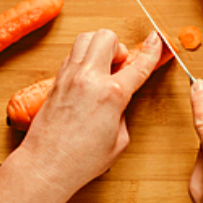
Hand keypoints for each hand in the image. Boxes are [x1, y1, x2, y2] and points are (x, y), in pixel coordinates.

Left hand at [18, 28, 162, 200]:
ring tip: (102, 67)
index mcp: (111, 94)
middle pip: (106, 37)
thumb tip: (119, 101)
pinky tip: (86, 79)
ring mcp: (69, 76)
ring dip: (98, 47)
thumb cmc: (81, 160)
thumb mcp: (119, 140)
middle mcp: (89, 78)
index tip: (157, 40)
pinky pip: (71, 55)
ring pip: (85, 38)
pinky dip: (82, 59)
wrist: (46, 165)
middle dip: (118, 46)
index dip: (152, 50)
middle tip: (119, 65)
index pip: (138, 65)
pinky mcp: (56, 81)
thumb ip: (123, 112)